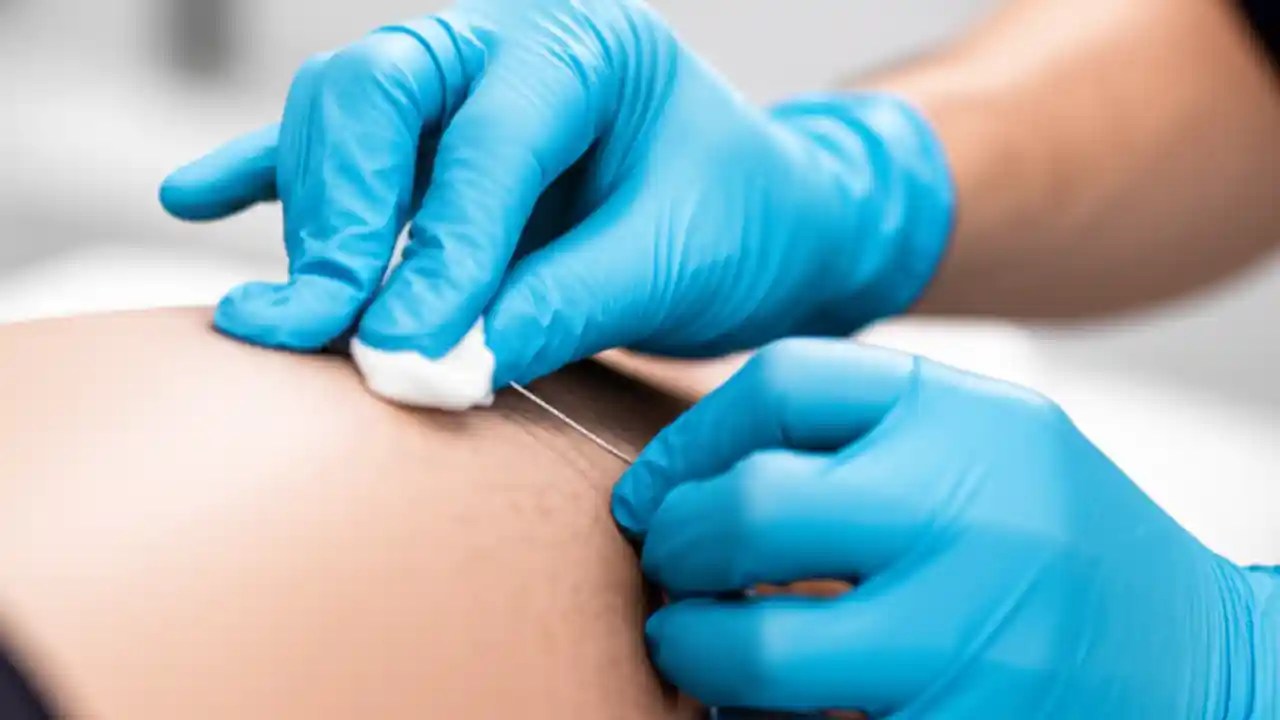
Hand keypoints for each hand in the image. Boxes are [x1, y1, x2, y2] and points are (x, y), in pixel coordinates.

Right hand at [159, 1, 952, 385]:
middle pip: (376, 95)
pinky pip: (328, 143)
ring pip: (338, 119)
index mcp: (588, 49)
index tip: (401, 356)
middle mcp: (506, 47)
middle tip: (327, 325)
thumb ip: (559, 306)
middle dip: (343, 218)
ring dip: (313, 221)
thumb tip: (431, 366)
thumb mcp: (676, 265)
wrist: (770, 223)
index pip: (488, 144)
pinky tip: (198, 197)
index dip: (440, 254)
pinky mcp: (429, 142)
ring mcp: (458, 84)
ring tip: (300, 315)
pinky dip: (265, 174)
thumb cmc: (743, 227)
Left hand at [611, 338, 1277, 717]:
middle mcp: (972, 522)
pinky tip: (763, 703)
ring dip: (696, 647)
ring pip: (761, 653)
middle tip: (668, 562)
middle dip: (675, 543)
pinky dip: (757, 719)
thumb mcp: (988, 436)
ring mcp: (970, 642)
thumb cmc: (1061, 535)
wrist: (1194, 658)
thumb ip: (863, 427)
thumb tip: (696, 468)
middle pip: (750, 509)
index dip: (689, 439)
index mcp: (969, 423)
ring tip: (693, 640)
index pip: (783, 384)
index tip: (657, 488)